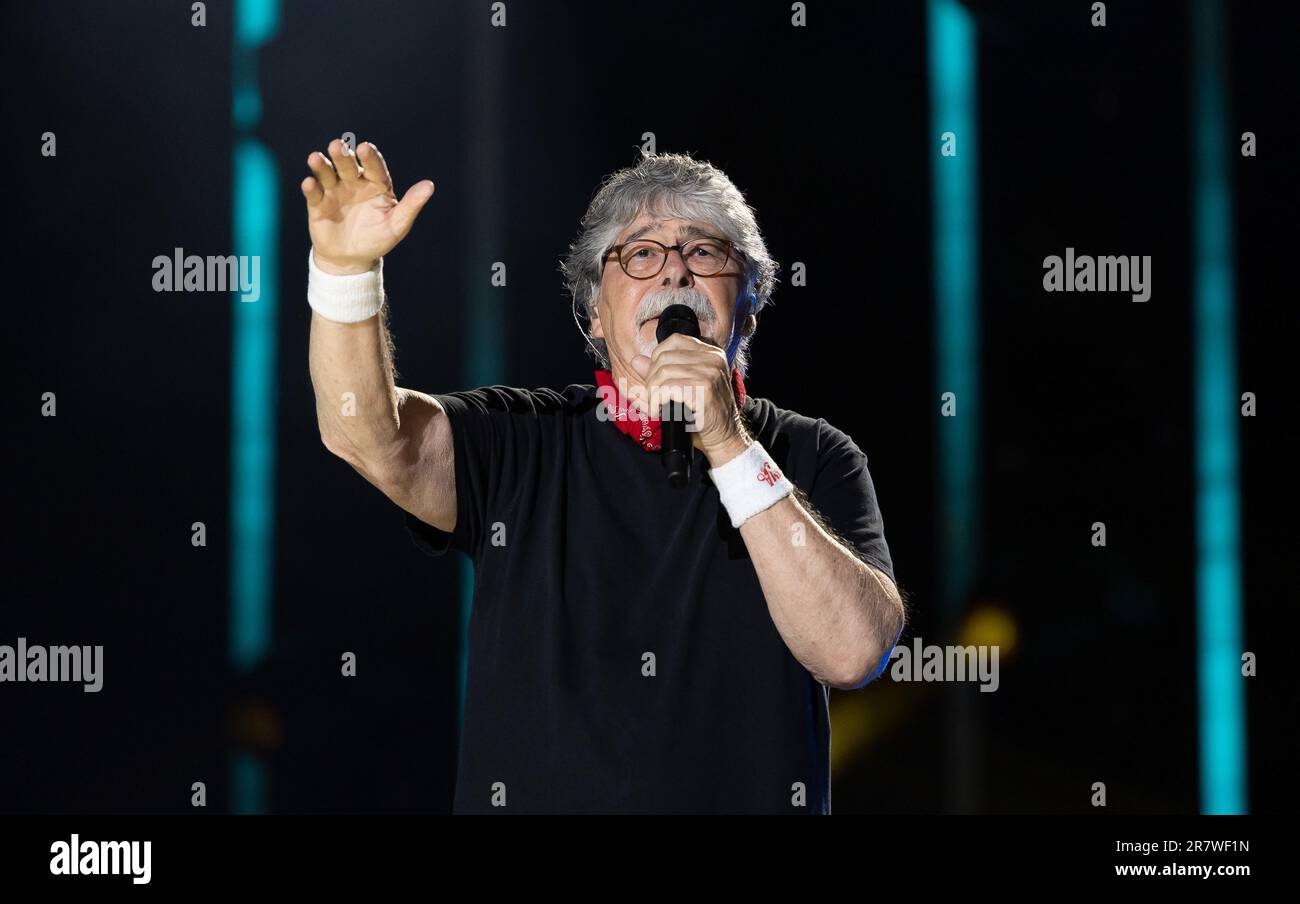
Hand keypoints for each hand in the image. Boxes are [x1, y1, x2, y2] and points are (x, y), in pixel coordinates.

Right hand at [300, 138, 434, 274]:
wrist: (352, 260)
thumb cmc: (378, 239)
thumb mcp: (397, 225)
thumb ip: (411, 205)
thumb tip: (430, 186)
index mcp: (376, 185)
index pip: (375, 167)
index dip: (370, 158)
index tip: (366, 148)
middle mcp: (354, 183)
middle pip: (348, 165)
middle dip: (342, 155)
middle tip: (337, 145)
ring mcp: (335, 191)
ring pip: (328, 174)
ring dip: (322, 166)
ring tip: (316, 158)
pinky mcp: (318, 204)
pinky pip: (314, 193)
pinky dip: (311, 188)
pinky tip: (310, 183)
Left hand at [631, 334, 749, 464]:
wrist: (724, 436)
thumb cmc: (703, 413)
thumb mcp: (682, 387)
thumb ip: (660, 372)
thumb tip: (636, 360)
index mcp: (710, 352)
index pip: (674, 340)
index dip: (657, 358)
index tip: (656, 379)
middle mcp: (712, 358)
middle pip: (664, 358)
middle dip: (651, 380)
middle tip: (654, 398)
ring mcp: (710, 373)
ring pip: (662, 373)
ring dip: (652, 394)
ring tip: (656, 406)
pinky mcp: (704, 389)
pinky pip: (667, 389)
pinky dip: (656, 402)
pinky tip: (659, 412)